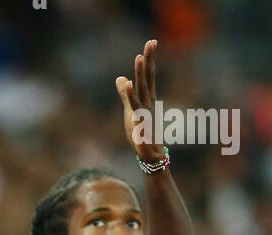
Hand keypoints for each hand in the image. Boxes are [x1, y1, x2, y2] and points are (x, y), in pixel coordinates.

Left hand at [116, 39, 163, 164]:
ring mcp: (146, 117)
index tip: (151, 42)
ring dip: (140, 77)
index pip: (148, 76)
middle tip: (150, 43)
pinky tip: (132, 101)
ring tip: (138, 60)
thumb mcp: (131, 110)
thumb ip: (125, 94)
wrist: (151, 155)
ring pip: (142, 95)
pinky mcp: (142, 132)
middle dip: (147, 61)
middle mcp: (148, 105)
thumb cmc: (142, 132)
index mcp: (146, 99)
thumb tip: (120, 78)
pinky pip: (138, 120)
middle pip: (147, 80)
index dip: (149, 60)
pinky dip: (135, 111)